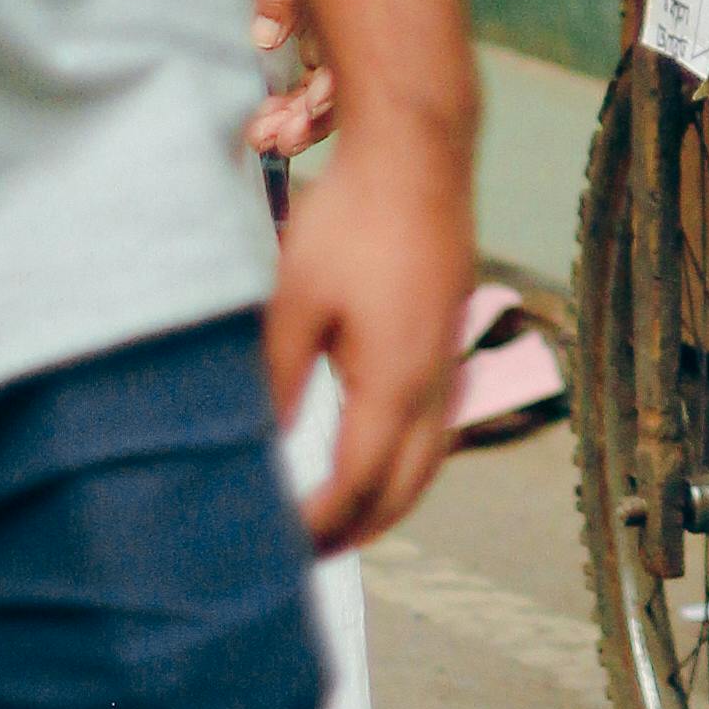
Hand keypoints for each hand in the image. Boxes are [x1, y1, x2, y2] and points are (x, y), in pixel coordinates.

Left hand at [245, 0, 335, 160]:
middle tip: (270, 139)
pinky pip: (309, 79)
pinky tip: (267, 118)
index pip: (350, 64)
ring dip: (296, 117)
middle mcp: (349, 25)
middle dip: (307, 120)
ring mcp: (332, 33)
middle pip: (341, 87)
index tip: (300, 118)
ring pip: (324, 89)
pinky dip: (290, 102)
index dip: (327, 98)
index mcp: (350, 6)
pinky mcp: (312, 34)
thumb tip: (268, 39)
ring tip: (262, 137)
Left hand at [264, 117, 478, 552]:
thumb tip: (260, 442)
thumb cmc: (352, 221)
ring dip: (391, 495)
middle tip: (311, 554)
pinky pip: (438, 421)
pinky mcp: (448, 332)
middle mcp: (434, 381)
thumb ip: (276, 378)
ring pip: (431, 456)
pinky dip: (408, 457)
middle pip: (409, 486)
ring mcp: (448, 356)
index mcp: (394, 383)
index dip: (322, 525)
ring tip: (346, 515)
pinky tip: (377, 444)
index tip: (280, 547)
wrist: (418, 154)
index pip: (360, 483)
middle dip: (364, 526)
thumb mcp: (293, 301)